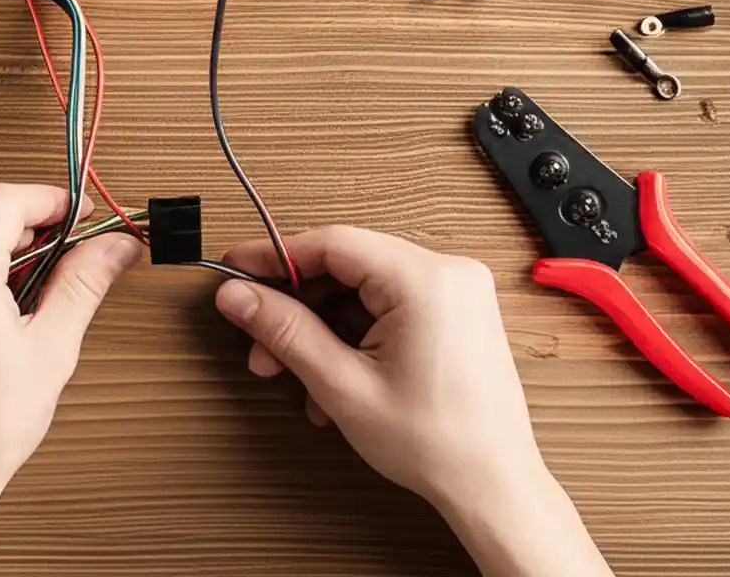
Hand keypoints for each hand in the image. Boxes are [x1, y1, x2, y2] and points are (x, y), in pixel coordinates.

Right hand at [216, 227, 614, 575]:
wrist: (493, 485)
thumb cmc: (436, 443)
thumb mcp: (342, 385)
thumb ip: (285, 332)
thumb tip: (237, 295)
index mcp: (425, 280)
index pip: (331, 244)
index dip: (275, 256)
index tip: (236, 268)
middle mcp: (447, 272)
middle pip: (346, 267)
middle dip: (299, 309)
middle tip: (263, 348)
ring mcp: (456, 292)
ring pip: (363, 291)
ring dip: (324, 331)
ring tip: (302, 380)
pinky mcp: (456, 312)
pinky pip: (389, 307)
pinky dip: (355, 337)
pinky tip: (335, 380)